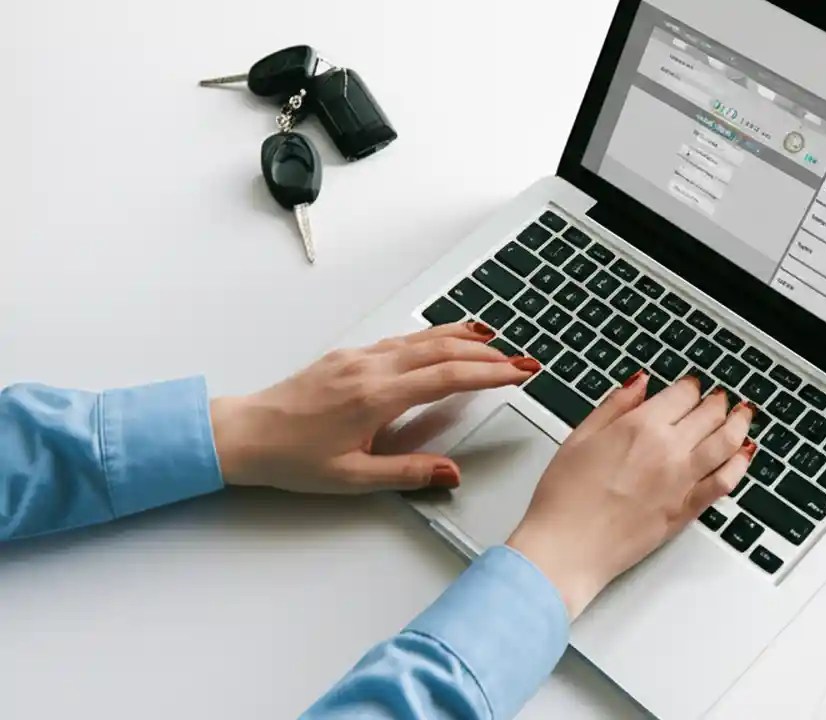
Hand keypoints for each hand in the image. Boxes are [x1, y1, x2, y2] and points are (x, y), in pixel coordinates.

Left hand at [210, 322, 540, 493]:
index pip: (448, 378)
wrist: (243, 433)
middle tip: (522, 359)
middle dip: (489, 355)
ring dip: (462, 338)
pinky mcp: (347, 356)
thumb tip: (451, 473)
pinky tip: (441, 339)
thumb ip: (407, 474)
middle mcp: (371, 368)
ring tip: (493, 339)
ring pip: (422, 339)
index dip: (490, 374)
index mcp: (377, 397)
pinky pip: (400, 340)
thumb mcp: (352, 478)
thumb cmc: (291, 457)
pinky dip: (431, 337)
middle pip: (443, 351)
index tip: (520, 373)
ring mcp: (358, 358)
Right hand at [507, 372, 754, 617]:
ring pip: (727, 442)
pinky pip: (725, 481)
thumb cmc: (564, 499)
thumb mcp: (579, 437)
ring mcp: (682, 481)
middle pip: (710, 413)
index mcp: (640, 426)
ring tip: (742, 416)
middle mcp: (667, 450)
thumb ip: (615, 405)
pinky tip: (742, 456)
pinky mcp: (687, 510)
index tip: (692, 386)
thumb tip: (639, 383)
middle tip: (720, 398)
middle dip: (718, 401)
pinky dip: (739, 464)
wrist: (567, 549)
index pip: (683, 394)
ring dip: (739, 424)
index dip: (691, 386)